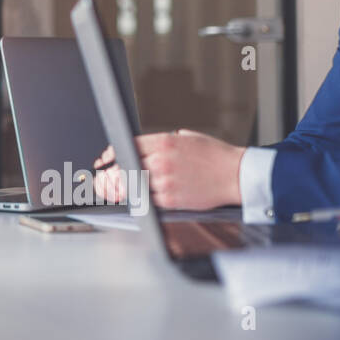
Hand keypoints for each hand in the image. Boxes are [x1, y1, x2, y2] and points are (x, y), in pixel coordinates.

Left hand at [92, 129, 243, 209]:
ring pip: (133, 185)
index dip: (112, 153)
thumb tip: (146, 146)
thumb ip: (164, 141)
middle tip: (104, 177)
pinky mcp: (171, 199)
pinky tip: (137, 198)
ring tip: (114, 189)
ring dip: (122, 187)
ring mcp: (164, 181)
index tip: (106, 158)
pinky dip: (140, 199)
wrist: (236, 175)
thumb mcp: (187, 138)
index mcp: (164, 142)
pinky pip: (147, 200)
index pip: (127, 145)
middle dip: (112, 172)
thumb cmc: (215, 156)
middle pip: (125, 167)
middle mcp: (161, 160)